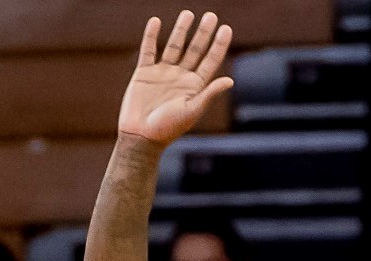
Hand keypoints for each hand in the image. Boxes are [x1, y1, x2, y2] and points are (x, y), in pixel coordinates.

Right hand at [116, 11, 233, 145]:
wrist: (140, 137)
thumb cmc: (168, 128)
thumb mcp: (192, 110)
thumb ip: (209, 93)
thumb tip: (230, 81)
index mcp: (195, 87)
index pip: (210, 61)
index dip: (218, 45)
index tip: (226, 29)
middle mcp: (180, 77)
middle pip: (195, 50)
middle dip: (203, 33)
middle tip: (211, 16)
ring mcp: (163, 74)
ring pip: (174, 46)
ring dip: (181, 30)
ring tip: (188, 14)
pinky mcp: (144, 73)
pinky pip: (148, 50)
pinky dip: (151, 36)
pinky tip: (156, 22)